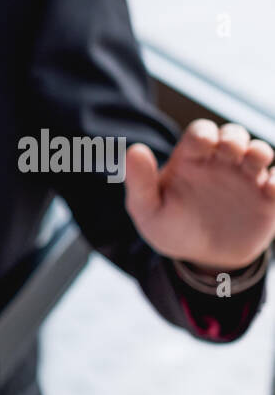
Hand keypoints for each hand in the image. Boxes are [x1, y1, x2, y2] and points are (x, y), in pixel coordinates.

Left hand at [125, 120, 274, 270]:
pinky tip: (268, 190)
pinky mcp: (267, 198)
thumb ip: (140, 182)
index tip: (203, 146)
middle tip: (230, 152)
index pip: (200, 133)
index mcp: (191, 161)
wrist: (200, 260)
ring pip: (260, 151)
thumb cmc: (171, 229)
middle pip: (233, 135)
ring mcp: (246, 179)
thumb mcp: (148, 210)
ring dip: (260, 152)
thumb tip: (134, 150)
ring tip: (253, 164)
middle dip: (234, 137)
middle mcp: (221, 164)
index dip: (204, 134)